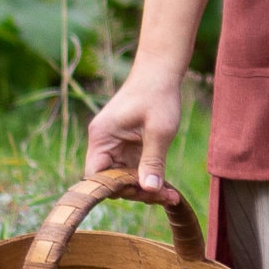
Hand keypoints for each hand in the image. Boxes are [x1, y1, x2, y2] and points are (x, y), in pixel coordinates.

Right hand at [84, 62, 185, 193]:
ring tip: (171, 195)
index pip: (97, 176)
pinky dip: (148, 177)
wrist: (160, 72)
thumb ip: (153, 161)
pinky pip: (133, 169)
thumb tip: (150, 190)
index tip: (144, 192)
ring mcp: (114, 145)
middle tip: (166, 196)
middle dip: (137, 191)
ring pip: (124, 178)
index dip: (117, 189)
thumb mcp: (159, 130)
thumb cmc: (158, 96)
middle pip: (111, 180)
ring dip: (145, 187)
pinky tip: (166, 186)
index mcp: (102, 137)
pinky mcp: (127, 146)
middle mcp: (103, 143)